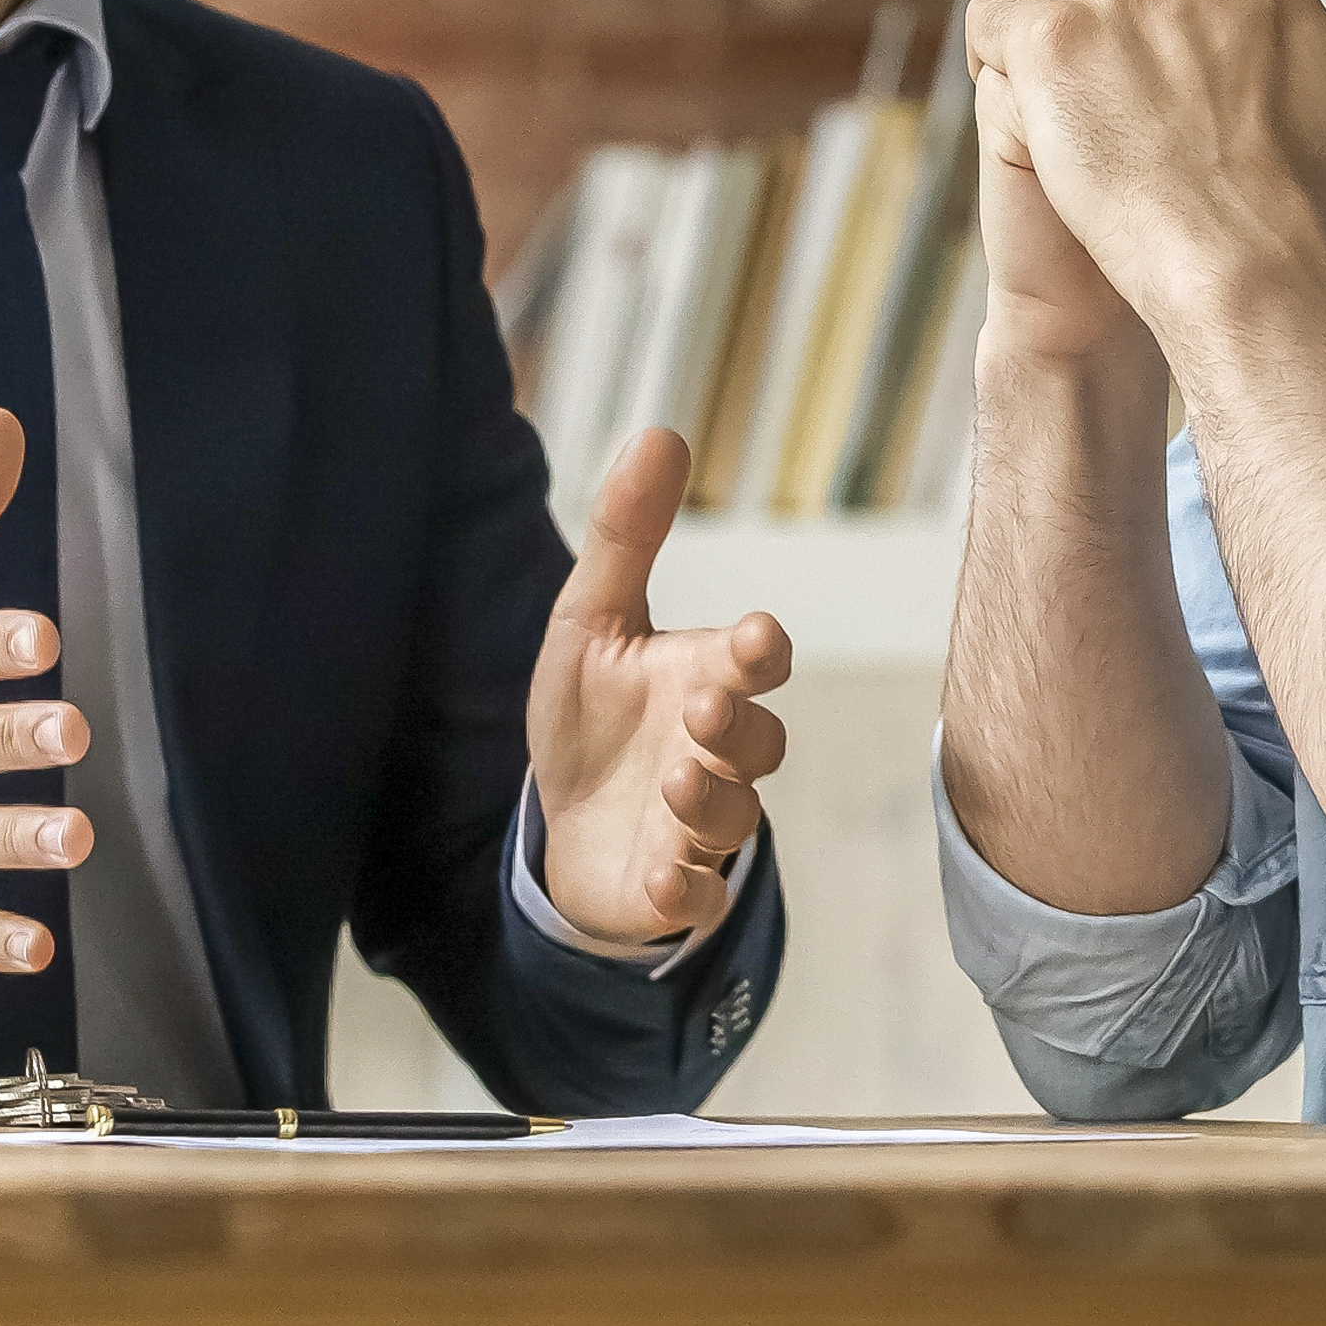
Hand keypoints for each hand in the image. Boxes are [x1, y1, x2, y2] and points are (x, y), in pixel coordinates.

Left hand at [527, 426, 793, 943]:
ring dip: (712, 802)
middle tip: (701, 712)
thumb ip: (627, 536)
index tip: (751, 639)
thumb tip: (661, 429)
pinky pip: (697, 895)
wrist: (563, 823)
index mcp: (705, 678)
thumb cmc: (595, 715)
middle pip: (762, 742)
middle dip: (738, 727)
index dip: (761, 651)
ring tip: (674, 780)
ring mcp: (700, 823)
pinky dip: (683, 887)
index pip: (758, 661)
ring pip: (736, 818)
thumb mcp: (590, 621)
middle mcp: (717, 751)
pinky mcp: (673, 886)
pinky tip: (658, 875)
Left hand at [962, 0, 1325, 335]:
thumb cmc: (1307, 200)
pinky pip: (993, 20)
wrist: (1240, 262)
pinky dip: (998, 61)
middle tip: (1110, 86)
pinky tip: (1028, 112)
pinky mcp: (1049, 36)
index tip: (1164, 61)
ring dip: (1046, 27)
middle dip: (1101, 2)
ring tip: (1066, 103)